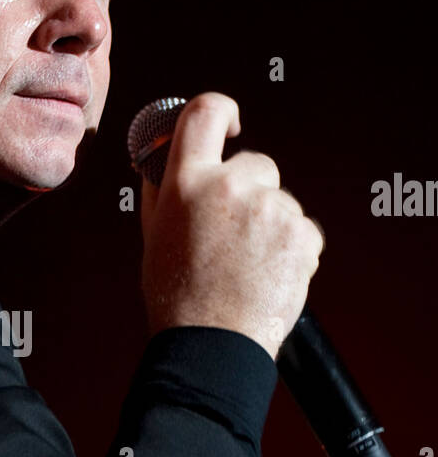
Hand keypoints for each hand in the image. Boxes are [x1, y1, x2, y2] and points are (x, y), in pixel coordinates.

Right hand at [138, 92, 324, 361]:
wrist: (212, 344)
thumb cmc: (177, 296)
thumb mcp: (154, 235)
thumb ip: (162, 188)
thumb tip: (162, 156)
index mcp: (187, 182)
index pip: (205, 111)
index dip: (222, 111)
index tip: (230, 124)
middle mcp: (230, 187)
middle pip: (255, 164)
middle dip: (249, 191)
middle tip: (231, 235)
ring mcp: (271, 209)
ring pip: (279, 201)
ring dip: (269, 224)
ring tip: (246, 265)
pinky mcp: (302, 234)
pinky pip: (302, 228)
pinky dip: (291, 248)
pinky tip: (266, 274)